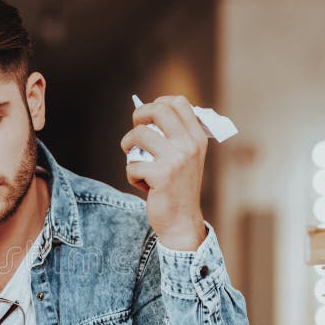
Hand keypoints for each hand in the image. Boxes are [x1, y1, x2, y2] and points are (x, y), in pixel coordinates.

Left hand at [121, 95, 207, 250]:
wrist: (182, 221)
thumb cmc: (178, 187)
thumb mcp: (186, 158)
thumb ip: (175, 136)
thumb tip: (149, 113)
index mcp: (197, 137)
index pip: (179, 102)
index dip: (157, 103)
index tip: (148, 116)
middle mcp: (189, 145)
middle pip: (158, 110)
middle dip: (138, 116)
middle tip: (135, 131)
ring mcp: (176, 159)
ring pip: (138, 135)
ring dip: (128, 147)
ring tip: (134, 160)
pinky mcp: (161, 175)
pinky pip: (132, 165)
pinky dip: (132, 176)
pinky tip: (143, 185)